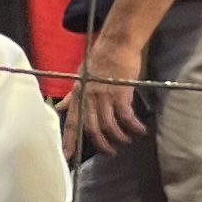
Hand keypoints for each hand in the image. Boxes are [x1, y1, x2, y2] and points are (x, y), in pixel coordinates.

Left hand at [66, 26, 149, 155]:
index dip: (69, 140)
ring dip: (119, 136)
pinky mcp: (120, 93)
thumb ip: (73, 95)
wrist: (115, 44)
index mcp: (78, 95)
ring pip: (109, 125)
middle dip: (101, 144)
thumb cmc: (99, 58)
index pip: (71, 122)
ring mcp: (104, 96)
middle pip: (92, 128)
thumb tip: (61, 106)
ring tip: (126, 141)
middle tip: (110, 153)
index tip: (66, 157)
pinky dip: (133, 126)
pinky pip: (126, 116)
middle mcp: (88, 98)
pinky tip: (140, 130)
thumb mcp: (80, 77)